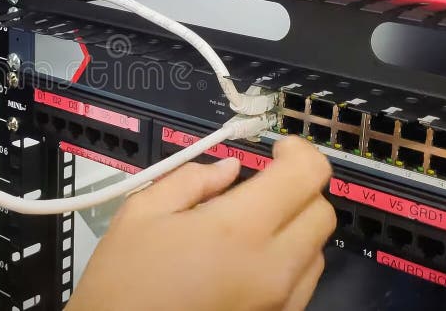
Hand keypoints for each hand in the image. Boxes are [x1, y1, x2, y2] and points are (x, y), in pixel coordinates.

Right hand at [68, 136, 334, 310]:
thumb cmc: (123, 279)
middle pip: (322, 211)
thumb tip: (229, 170)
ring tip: (249, 225)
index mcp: (239, 229)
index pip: (307, 175)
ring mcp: (281, 301)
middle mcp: (273, 267)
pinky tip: (247, 259)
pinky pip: (302, 281)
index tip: (276, 149)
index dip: (299, 151)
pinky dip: (288, 259)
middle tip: (260, 184)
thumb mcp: (142, 212)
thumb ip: (191, 180)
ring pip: (317, 248)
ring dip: (294, 226)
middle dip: (298, 188)